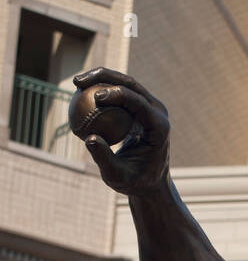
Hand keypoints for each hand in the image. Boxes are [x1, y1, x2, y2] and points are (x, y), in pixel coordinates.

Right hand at [72, 68, 169, 195]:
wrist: (148, 182)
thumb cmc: (135, 183)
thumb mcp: (118, 177)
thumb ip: (104, 158)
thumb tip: (90, 138)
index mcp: (159, 127)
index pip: (138, 102)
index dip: (117, 94)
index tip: (96, 97)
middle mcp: (157, 112)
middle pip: (131, 85)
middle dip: (104, 77)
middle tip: (79, 81)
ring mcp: (150, 107)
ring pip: (125, 83)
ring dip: (100, 78)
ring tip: (76, 82)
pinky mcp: (141, 107)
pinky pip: (119, 93)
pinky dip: (100, 90)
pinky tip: (80, 92)